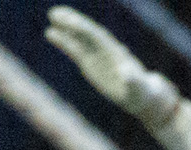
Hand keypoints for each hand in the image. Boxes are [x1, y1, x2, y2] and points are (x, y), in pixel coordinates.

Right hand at [45, 6, 180, 125]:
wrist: (140, 94)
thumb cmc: (140, 91)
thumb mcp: (138, 87)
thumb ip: (132, 79)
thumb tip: (126, 72)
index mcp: (114, 52)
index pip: (97, 37)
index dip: (84, 29)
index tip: (70, 22)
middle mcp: (104, 49)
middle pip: (86, 32)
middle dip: (73, 22)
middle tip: (55, 13)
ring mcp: (95, 54)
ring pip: (78, 37)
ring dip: (65, 27)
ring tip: (51, 16)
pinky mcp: (89, 62)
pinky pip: (74, 49)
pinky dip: (63, 40)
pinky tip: (50, 33)